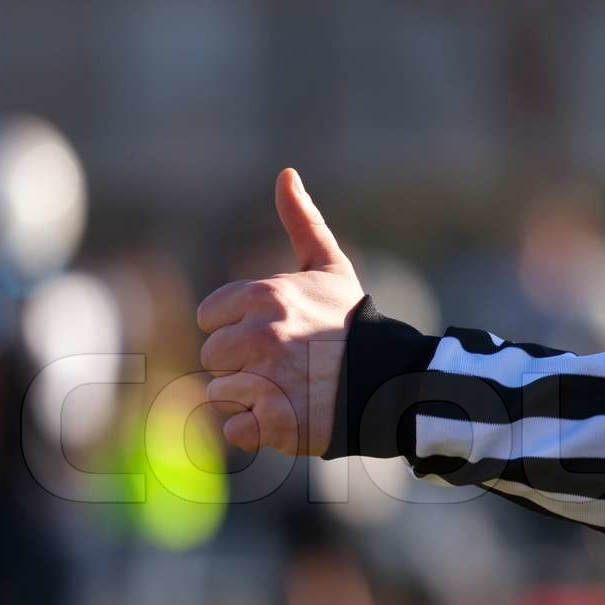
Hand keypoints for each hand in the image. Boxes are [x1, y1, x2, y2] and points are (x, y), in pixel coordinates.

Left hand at [197, 168, 362, 455]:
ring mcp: (266, 379)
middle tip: (286, 368)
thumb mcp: (330, 267)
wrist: (394, 379)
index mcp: (263, 296)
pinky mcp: (274, 422)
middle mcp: (260, 335)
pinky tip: (286, 417)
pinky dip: (256, 431)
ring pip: (220, 394)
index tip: (274, 335)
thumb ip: (302, 221)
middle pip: (213, 358)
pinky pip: (235, 430)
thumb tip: (285, 173)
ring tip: (289, 391)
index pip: (209, 319)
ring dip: (249, 398)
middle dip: (242, 365)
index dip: (236, 329)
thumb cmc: (356, 324)